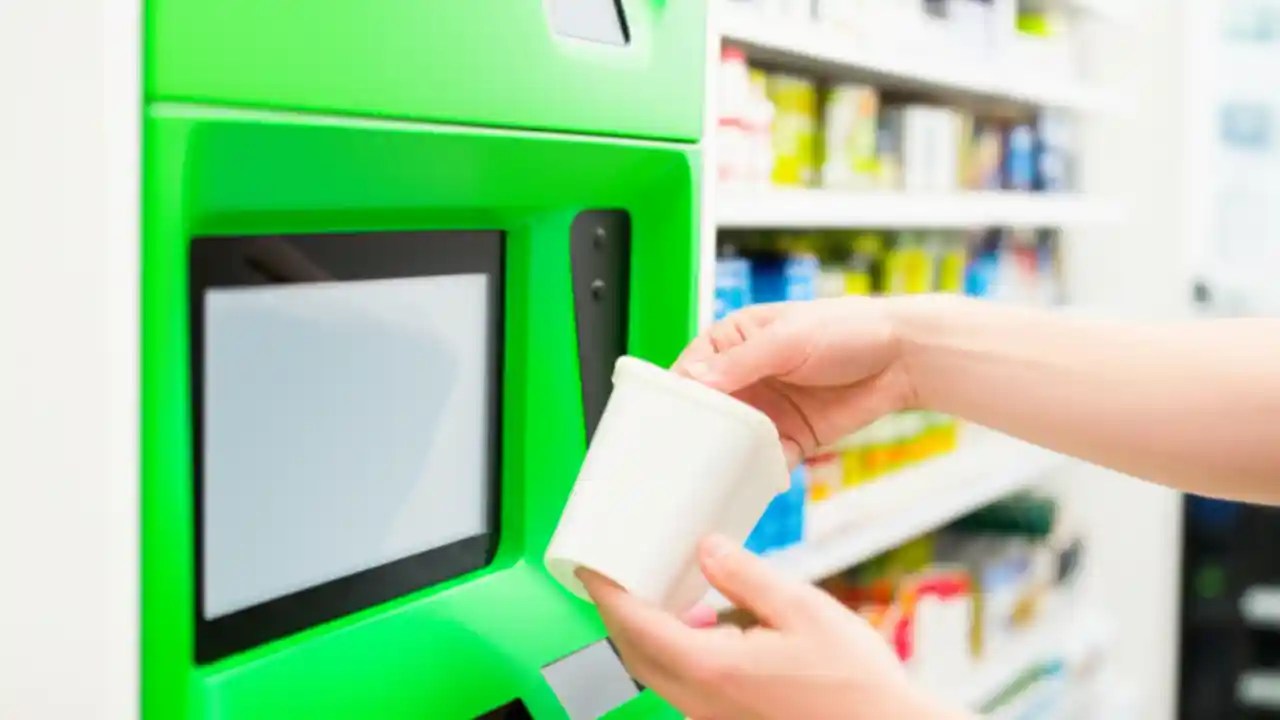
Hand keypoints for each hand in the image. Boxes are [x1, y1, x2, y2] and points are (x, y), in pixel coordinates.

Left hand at [578, 536, 965, 719]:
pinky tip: (705, 627)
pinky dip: (676, 652)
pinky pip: (683, 686)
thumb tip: (706, 548)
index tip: (590, 565)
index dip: (606, 591)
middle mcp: (701, 702)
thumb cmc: (855, 683)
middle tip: (617, 571)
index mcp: (712, 668)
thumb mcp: (803, 610)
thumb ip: (745, 576)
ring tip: (662, 590)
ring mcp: (711, 719)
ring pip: (656, 672)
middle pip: (633, 653)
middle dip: (617, 611)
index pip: (633, 625)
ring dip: (647, 632)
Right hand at [674, 297, 913, 464]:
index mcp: (733, 342)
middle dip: (698, 434)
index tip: (666, 423)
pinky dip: (758, 472)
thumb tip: (693, 378)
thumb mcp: (788, 339)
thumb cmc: (847, 328)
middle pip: (707, 412)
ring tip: (710, 477)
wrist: (903, 358)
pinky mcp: (790, 437)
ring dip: (725, 457)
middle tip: (681, 458)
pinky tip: (750, 483)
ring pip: (732, 440)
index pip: (690, 372)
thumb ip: (740, 362)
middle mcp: (744, 377)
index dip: (677, 397)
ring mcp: (766, 409)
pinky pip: (765, 460)